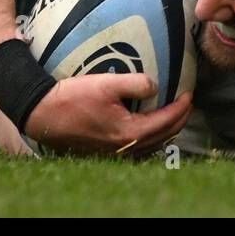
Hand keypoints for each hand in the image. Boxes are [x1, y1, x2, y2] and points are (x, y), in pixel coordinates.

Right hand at [22, 73, 191, 155]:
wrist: (44, 115)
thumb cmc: (73, 98)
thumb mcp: (106, 83)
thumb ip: (135, 83)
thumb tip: (156, 86)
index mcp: (129, 132)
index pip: (167, 121)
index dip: (182, 106)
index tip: (190, 92)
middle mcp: (126, 148)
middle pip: (164, 136)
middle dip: (180, 119)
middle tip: (187, 102)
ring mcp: (116, 153)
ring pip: (152, 144)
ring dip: (167, 129)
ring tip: (174, 113)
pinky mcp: (106, 152)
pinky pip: (139, 148)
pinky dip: (151, 137)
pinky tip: (149, 126)